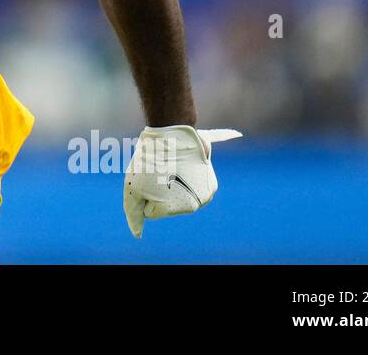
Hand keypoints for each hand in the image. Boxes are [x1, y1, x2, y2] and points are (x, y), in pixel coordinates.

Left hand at [123, 125, 241, 238]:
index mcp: (175, 209)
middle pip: (168, 204)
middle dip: (160, 189)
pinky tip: (236, 136)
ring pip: (181, 194)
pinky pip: (204, 181)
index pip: (151, 211)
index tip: (149, 179)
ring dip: (174, 183)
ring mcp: (207, 193)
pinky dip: (214, 164)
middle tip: (160, 171)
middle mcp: (195, 205)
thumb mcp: (132, 188)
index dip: (145, 193)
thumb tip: (138, 234)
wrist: (169, 133)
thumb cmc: (148, 161)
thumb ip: (133, 213)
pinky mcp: (211, 181)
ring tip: (173, 166)